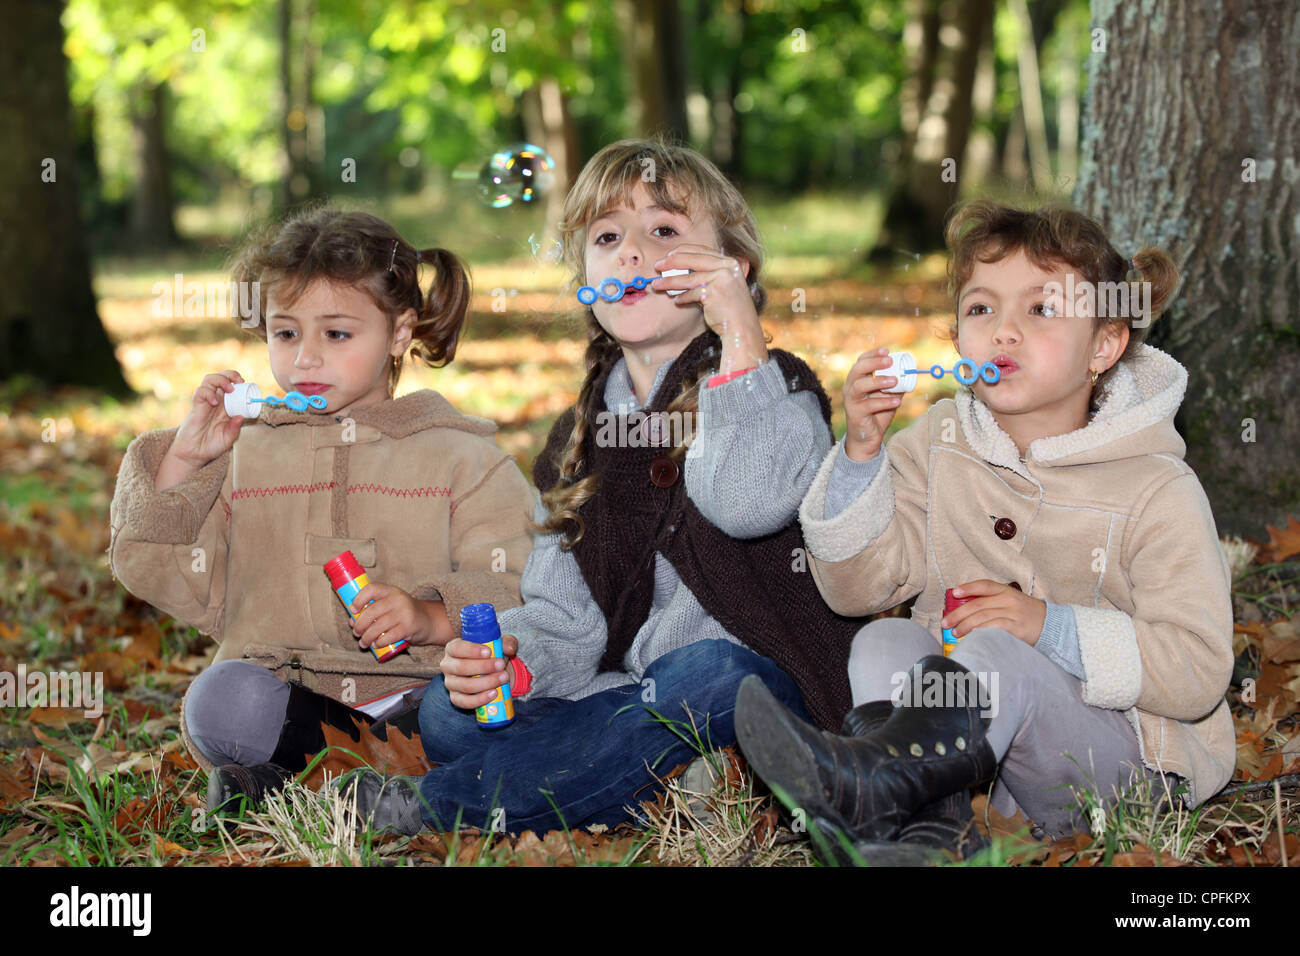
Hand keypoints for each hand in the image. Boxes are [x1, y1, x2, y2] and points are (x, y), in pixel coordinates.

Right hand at [169, 370, 246, 467]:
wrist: (193, 454)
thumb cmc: (211, 446)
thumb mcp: (228, 438)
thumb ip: (234, 428)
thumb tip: (241, 417)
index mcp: (225, 406)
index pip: (231, 385)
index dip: (237, 381)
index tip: (246, 384)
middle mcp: (215, 401)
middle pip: (220, 378)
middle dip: (230, 375)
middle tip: (239, 381)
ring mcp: (205, 403)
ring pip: (209, 380)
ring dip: (220, 380)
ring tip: (229, 389)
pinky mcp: (196, 407)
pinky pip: (200, 392)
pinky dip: (208, 393)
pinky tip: (214, 402)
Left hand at [350, 583, 443, 648]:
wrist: (427, 620)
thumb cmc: (402, 613)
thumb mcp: (389, 605)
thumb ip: (372, 610)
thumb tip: (352, 621)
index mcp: (390, 591)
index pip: (371, 589)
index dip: (359, 599)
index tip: (353, 610)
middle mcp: (398, 599)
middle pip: (372, 611)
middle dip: (360, 624)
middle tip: (356, 632)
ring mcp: (404, 613)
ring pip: (378, 626)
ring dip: (367, 637)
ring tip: (363, 642)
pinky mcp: (409, 627)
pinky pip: (389, 636)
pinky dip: (379, 642)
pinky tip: (375, 645)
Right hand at [440, 634, 518, 709]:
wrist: (492, 672)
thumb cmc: (491, 654)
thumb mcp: (499, 644)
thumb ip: (506, 642)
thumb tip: (510, 648)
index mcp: (452, 648)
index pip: (457, 648)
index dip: (472, 650)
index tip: (489, 652)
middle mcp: (447, 666)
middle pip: (461, 667)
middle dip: (483, 667)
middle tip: (501, 665)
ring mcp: (450, 683)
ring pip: (464, 686)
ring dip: (486, 683)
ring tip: (503, 678)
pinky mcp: (455, 698)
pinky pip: (465, 702)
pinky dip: (480, 699)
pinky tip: (494, 693)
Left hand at [652, 244, 767, 369]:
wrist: (742, 328)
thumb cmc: (729, 308)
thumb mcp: (721, 285)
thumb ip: (705, 275)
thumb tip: (677, 270)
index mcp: (729, 262)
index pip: (701, 250)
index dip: (682, 252)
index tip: (667, 256)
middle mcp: (727, 267)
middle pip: (693, 259)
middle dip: (671, 262)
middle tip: (657, 266)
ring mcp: (722, 279)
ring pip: (689, 278)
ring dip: (670, 281)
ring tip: (656, 284)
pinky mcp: (715, 294)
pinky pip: (692, 294)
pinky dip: (682, 297)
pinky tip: (676, 301)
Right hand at [843, 348, 901, 460]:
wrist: (867, 439)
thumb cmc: (877, 414)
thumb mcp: (888, 397)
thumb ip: (896, 386)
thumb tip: (911, 374)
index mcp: (858, 380)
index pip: (861, 361)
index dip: (873, 354)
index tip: (887, 351)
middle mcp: (851, 388)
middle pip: (858, 370)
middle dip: (874, 363)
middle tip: (890, 362)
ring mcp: (851, 401)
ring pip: (860, 386)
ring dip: (878, 381)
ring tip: (895, 381)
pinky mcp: (855, 414)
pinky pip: (869, 405)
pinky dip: (884, 402)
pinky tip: (896, 402)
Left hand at [939, 579, 1045, 645]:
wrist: (1052, 626)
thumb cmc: (1027, 614)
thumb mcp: (1012, 602)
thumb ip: (992, 602)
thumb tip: (965, 610)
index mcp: (1006, 591)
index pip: (984, 585)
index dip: (968, 588)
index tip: (954, 593)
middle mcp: (1009, 600)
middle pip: (978, 605)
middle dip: (958, 614)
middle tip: (945, 622)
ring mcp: (1013, 614)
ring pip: (982, 618)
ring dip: (965, 626)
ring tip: (955, 632)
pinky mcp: (1016, 629)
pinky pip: (993, 629)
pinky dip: (980, 632)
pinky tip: (971, 637)